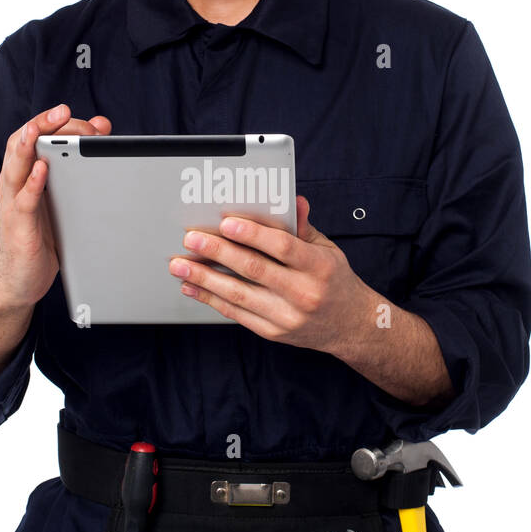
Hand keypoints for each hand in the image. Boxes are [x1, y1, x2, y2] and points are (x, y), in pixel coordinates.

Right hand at [0, 105, 111, 311]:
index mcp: (24, 174)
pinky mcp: (18, 226)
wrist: (18, 280)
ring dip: (28, 145)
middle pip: (23, 142)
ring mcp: (13, 204)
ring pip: (16, 166)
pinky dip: (32, 184)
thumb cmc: (41, 237)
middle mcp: (13, 184)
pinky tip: (43, 171)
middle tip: (63, 111)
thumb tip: (100, 132)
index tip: (82, 116)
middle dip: (43, 123)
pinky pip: (23, 201)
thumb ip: (75, 167)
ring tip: (40, 128)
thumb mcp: (60, 198)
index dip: (55, 121)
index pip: (34, 136)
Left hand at [167, 195, 369, 355]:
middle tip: (191, 239)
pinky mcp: (272, 332)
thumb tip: (292, 200)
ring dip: (204, 277)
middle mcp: (303, 293)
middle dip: (218, 252)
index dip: (253, 234)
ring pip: (238, 294)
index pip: (282, 247)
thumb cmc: (334, 281)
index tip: (226, 223)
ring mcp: (286, 316)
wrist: (350, 326)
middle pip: (254, 269)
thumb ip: (303, 228)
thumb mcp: (327, 250)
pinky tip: (192, 286)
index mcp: (318, 267)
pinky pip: (236, 313)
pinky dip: (210, 299)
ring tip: (180, 264)